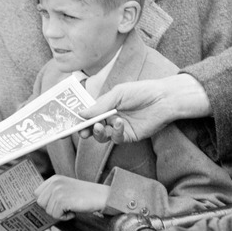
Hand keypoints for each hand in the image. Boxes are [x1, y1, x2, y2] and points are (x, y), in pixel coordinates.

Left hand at [35, 175, 108, 218]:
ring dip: (59, 214)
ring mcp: (58, 191)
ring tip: (71, 207)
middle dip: (51, 209)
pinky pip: (56, 215)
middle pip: (40, 203)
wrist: (101, 196)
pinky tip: (74, 211)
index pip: (37, 193)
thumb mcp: (66, 188)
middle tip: (65, 206)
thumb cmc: (85, 196)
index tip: (56, 204)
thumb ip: (53, 193)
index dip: (45, 202)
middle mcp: (54, 183)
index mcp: (54, 179)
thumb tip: (39, 204)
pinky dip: (65, 217)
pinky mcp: (62, 200)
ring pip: (48, 211)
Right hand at [78, 75, 208, 143]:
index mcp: (105, 105)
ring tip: (98, 126)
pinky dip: (114, 132)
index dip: (78, 119)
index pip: (88, 114)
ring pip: (102, 136)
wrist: (163, 99)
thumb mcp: (117, 94)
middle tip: (81, 131)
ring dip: (98, 132)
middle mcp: (110, 117)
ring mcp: (118, 128)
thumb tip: (81, 113)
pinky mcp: (128, 136)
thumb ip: (99, 105)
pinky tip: (118, 123)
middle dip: (85, 129)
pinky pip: (116, 138)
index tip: (68, 124)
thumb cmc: (141, 91)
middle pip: (92, 127)